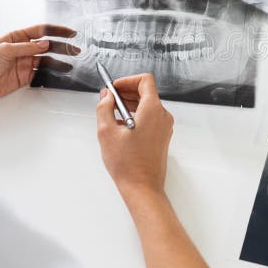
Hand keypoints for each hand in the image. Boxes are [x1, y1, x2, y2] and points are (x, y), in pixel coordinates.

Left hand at [0, 23, 77, 104]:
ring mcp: (23, 64)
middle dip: (61, 47)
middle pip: (46, 46)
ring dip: (58, 62)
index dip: (56, 31)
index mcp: (15, 37)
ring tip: (71, 64)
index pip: (40, 31)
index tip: (70, 33)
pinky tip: (58, 74)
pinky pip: (39, 74)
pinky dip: (49, 74)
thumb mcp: (4, 50)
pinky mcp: (23, 78)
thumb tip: (44, 44)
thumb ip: (26, 47)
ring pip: (45, 61)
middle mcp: (21, 49)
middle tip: (75, 50)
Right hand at [96, 73, 173, 197]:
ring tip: (112, 114)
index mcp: (152, 110)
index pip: (145, 80)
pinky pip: (150, 118)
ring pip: (147, 105)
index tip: (114, 88)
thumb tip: (106, 96)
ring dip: (129, 104)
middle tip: (108, 100)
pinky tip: (121, 126)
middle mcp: (162, 116)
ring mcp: (164, 127)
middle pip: (146, 92)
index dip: (127, 80)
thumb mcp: (106, 131)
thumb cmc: (127, 164)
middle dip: (126, 92)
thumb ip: (104, 108)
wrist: (142, 187)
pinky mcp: (162, 136)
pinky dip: (136, 116)